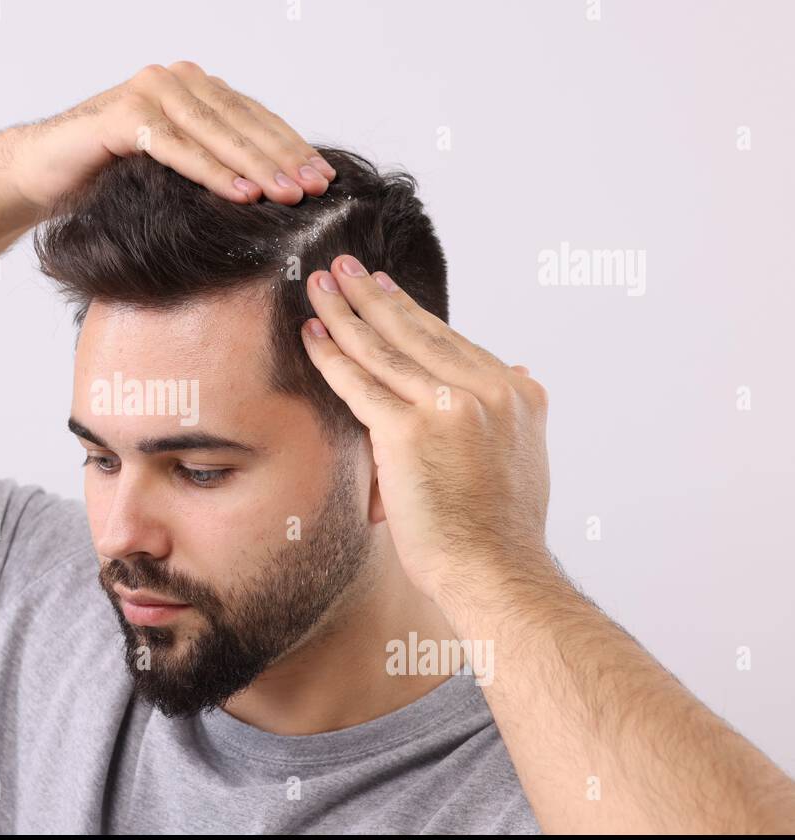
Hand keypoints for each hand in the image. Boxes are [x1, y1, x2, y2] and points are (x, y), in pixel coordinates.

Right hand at [6, 61, 336, 211]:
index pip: (252, 116)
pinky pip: (177, 147)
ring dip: (256, 165)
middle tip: (315, 187)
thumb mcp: (170, 168)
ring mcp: (147, 93)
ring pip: (215, 132)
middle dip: (282, 156)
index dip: (289, 145)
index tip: (322, 176)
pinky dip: (212, 172)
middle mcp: (173, 80)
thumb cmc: (105, 177)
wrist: (39, 174)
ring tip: (287, 194)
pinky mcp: (122, 116)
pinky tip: (242, 195)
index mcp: (191, 88)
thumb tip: (273, 191)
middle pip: (241, 121)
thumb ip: (212, 161)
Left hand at [300, 256, 555, 611]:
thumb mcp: (526, 455)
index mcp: (516, 393)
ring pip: (384, 349)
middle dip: (373, 297)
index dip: (410, 313)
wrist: (497, 572)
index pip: (450, 342)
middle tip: (343, 267)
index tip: (383, 290)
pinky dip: (332, 356)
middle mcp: (488, 391)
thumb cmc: (501, 530)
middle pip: (416, 332)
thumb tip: (520, 372)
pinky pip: (360, 384)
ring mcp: (450, 408)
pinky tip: (311, 334)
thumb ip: (514, 410)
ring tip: (319, 285)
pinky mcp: (411, 432)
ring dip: (346, 313)